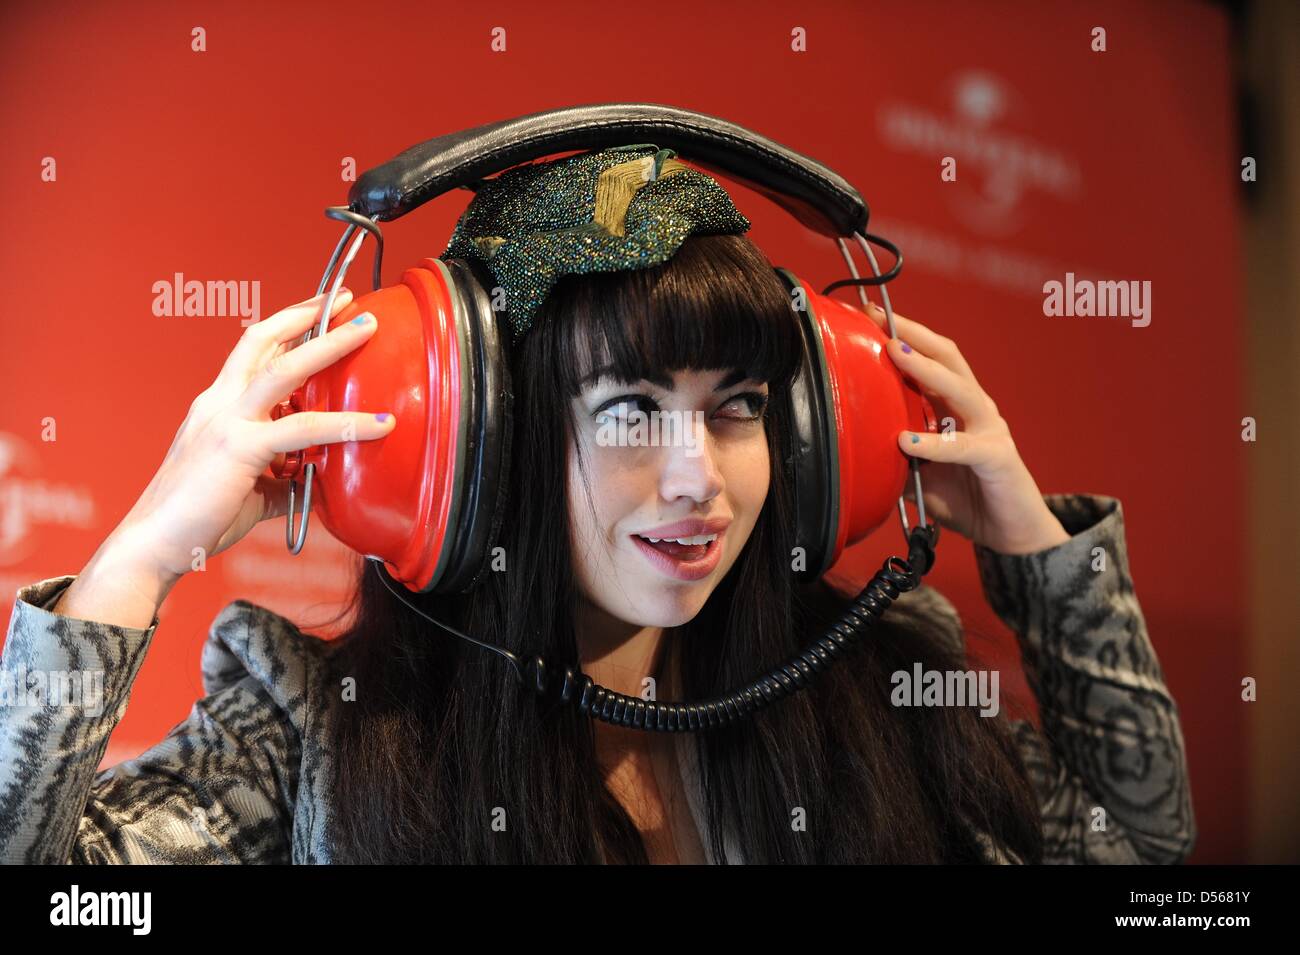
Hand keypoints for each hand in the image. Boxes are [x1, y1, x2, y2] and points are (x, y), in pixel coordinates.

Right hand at [107, 288, 395, 587]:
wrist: (156, 546)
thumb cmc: (198, 519)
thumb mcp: (252, 490)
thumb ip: (286, 477)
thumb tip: (320, 478)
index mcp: (217, 407)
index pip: (252, 352)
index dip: (286, 326)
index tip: (318, 310)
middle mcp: (218, 403)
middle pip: (263, 340)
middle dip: (306, 313)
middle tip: (346, 298)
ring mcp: (227, 421)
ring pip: (285, 368)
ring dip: (329, 344)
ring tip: (367, 328)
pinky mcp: (240, 448)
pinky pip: (304, 428)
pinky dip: (346, 423)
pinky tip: (379, 424)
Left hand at [867, 302, 1070, 555]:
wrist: (1012, 533)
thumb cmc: (967, 497)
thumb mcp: (920, 473)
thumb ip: (893, 456)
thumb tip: (852, 448)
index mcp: (955, 405)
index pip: (930, 358)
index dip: (902, 334)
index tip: (865, 316)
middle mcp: (975, 408)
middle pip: (946, 357)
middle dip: (911, 333)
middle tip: (877, 317)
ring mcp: (989, 428)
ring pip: (958, 388)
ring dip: (924, 369)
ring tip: (893, 353)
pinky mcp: (998, 457)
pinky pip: (963, 447)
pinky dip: (933, 444)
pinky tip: (906, 441)